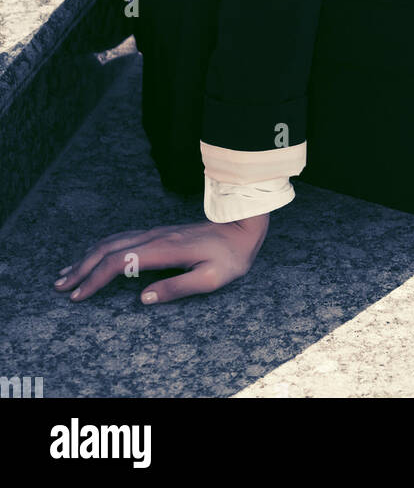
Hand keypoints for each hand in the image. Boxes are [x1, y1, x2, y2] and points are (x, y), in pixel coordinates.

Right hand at [52, 213, 269, 304]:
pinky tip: (93, 256)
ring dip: (87, 257)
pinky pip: (122, 238)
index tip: (77, 296)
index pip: (119, 262)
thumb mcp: (211, 278)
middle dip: (81, 268)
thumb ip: (177, 288)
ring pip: (112, 241)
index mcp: (165, 248)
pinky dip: (101, 248)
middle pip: (108, 249)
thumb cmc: (230, 256)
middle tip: (59, 286)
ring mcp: (155, 232)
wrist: (242, 226)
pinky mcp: (158, 233)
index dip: (95, 279)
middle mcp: (155, 236)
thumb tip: (142, 299)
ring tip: (66, 272)